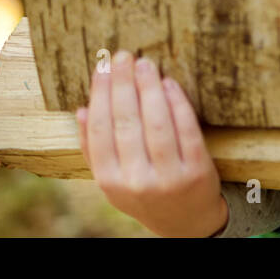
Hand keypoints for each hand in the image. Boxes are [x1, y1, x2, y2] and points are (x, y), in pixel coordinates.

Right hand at [76, 49, 228, 237]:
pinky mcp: (197, 171)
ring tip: (145, 64)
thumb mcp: (112, 179)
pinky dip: (177, 104)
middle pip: (127, 123)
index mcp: (110, 181)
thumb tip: (81, 110)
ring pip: (156, 123)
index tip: (102, 68)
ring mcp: (169, 177)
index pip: (100, 131)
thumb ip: (93, 149)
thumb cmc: (144, 192)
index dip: (101, 95)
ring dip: (149, 88)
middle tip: (124, 56)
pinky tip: (170, 84)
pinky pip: (186, 130)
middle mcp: (137, 181)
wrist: (186, 223)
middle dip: (124, 84)